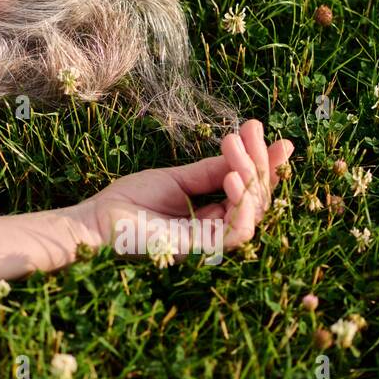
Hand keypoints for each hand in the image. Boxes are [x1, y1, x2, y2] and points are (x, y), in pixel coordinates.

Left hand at [74, 119, 291, 257]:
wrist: (97, 219)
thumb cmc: (129, 200)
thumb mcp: (175, 178)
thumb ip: (209, 171)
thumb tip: (242, 152)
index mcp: (209, 215)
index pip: (248, 191)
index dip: (265, 166)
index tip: (281, 140)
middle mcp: (215, 229)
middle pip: (257, 200)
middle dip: (261, 162)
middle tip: (255, 129)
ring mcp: (209, 241)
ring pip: (252, 214)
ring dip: (250, 177)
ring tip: (235, 149)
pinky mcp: (200, 249)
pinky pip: (236, 233)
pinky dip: (241, 206)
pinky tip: (232, 179)